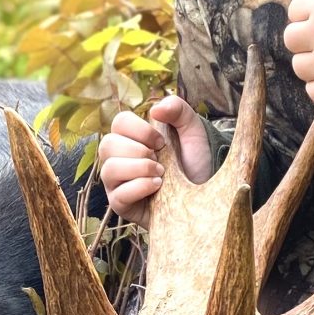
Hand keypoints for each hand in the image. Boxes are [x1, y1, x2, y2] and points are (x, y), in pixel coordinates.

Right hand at [98, 95, 213, 222]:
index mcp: (131, 137)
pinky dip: (141, 187)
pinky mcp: (121, 205)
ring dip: (140, 169)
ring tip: (161, 174)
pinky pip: (119, 195)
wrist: (206, 194)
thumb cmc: (194, 162)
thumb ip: (177, 109)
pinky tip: (158, 186)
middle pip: (107, 144)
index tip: (162, 142)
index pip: (119, 122)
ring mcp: (116, 183)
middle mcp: (118, 158)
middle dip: (139, 151)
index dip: (141, 130)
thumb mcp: (192, 130)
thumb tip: (154, 109)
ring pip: (109, 169)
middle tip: (161, 161)